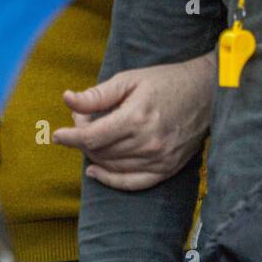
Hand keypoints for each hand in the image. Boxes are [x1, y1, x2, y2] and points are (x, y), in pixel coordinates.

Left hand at [52, 51, 216, 191]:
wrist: (205, 92)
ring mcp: (159, 159)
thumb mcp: (129, 79)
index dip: (70, 138)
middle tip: (82, 121)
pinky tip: (95, 170)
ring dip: (95, 154)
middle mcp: (148, 143)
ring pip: (112, 167)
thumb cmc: (165, 81)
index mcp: (136, 117)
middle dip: (83, 139)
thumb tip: (68, 100)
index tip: (57, 135)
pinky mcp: (167, 169)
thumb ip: (97, 95)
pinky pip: (132, 183)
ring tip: (92, 136)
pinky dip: (110, 180)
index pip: (93, 137)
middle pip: (101, 152)